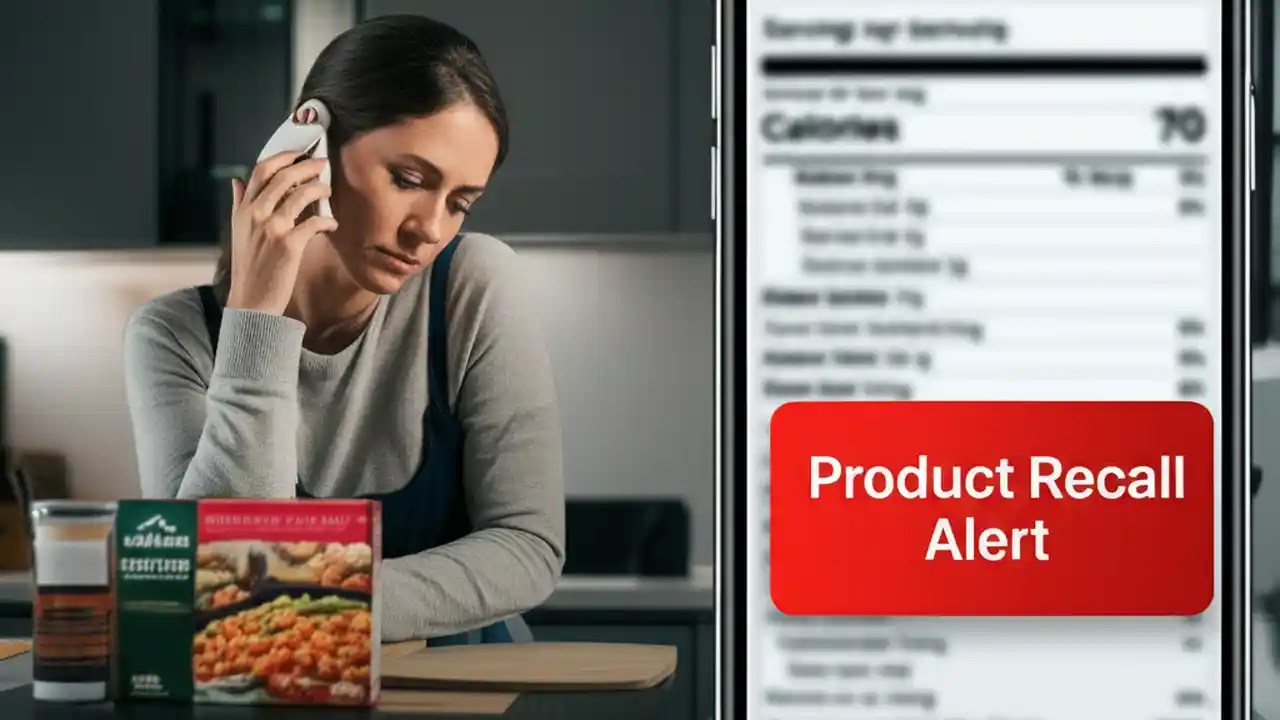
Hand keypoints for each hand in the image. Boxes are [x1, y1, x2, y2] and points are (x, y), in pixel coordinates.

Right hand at [226, 151, 337, 314]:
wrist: (251, 301)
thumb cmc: (249, 267)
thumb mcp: (238, 232)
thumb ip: (239, 203)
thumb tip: (237, 180)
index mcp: (244, 209)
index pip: (261, 170)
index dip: (284, 157)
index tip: (301, 154)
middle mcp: (255, 214)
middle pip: (283, 176)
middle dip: (307, 166)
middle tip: (322, 164)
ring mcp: (272, 228)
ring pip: (300, 195)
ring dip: (319, 189)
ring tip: (328, 190)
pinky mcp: (289, 245)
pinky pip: (314, 223)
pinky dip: (327, 220)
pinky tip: (332, 224)